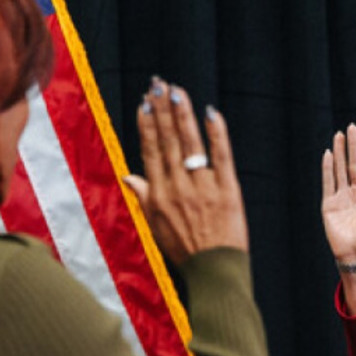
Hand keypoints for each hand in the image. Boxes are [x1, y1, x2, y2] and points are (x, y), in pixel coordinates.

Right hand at [123, 77, 247, 264]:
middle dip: (163, 110)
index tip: (144, 102)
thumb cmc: (184, 250)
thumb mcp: (155, 225)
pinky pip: (221, 156)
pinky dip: (217, 133)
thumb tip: (127, 175)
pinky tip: (212, 113)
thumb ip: (143, 196)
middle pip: (168, 141)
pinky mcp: (227, 190)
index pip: (150, 151)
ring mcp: (203, 187)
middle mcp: (178, 187)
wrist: (214, 271)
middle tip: (159, 84)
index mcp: (159, 195)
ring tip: (177, 91)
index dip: (147, 125)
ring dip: (183, 115)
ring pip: (190, 144)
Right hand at [320, 124, 355, 261]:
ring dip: (340, 151)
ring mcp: (343, 196)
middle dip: (353, 145)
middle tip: (352, 127)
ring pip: (341, 169)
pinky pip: (328, 182)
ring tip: (339, 135)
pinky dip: (328, 168)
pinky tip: (329, 154)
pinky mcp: (329, 203)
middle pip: (355, 163)